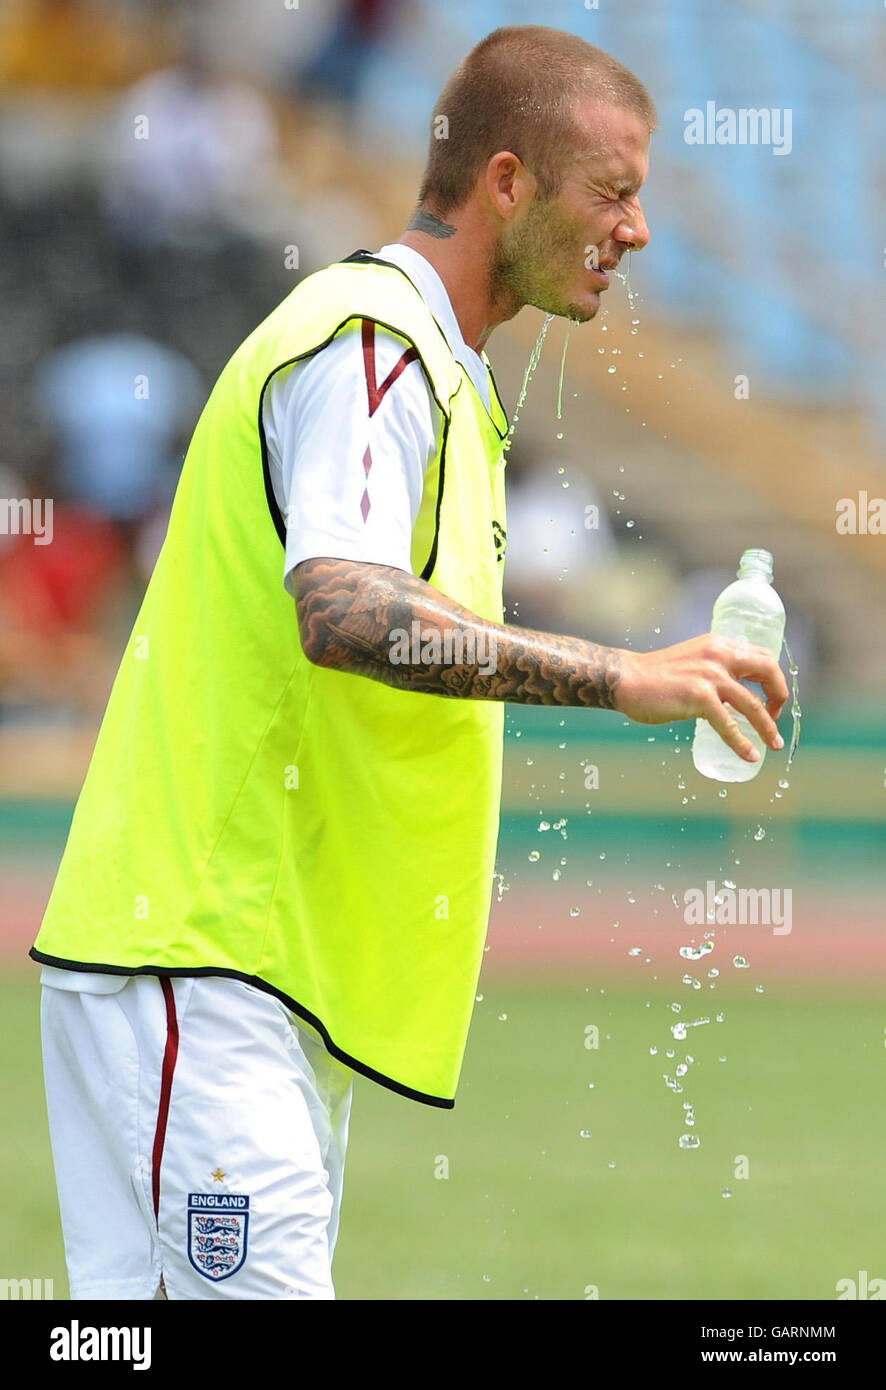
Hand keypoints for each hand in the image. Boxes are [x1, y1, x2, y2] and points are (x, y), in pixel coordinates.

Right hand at [614, 634, 788, 762]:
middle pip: (768, 671)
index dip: (774, 677)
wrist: (625, 679)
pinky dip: (742, 743)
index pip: (762, 654)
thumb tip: (729, 692)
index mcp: (719, 644)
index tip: (771, 697)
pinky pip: (729, 725)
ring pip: (753, 705)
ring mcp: (710, 676)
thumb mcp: (691, 660)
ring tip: (774, 744)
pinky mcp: (699, 698)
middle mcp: (719, 655)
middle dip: (780, 695)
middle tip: (776, 714)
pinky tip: (750, 756)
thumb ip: (711, 668)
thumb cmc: (653, 675)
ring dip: (768, 727)